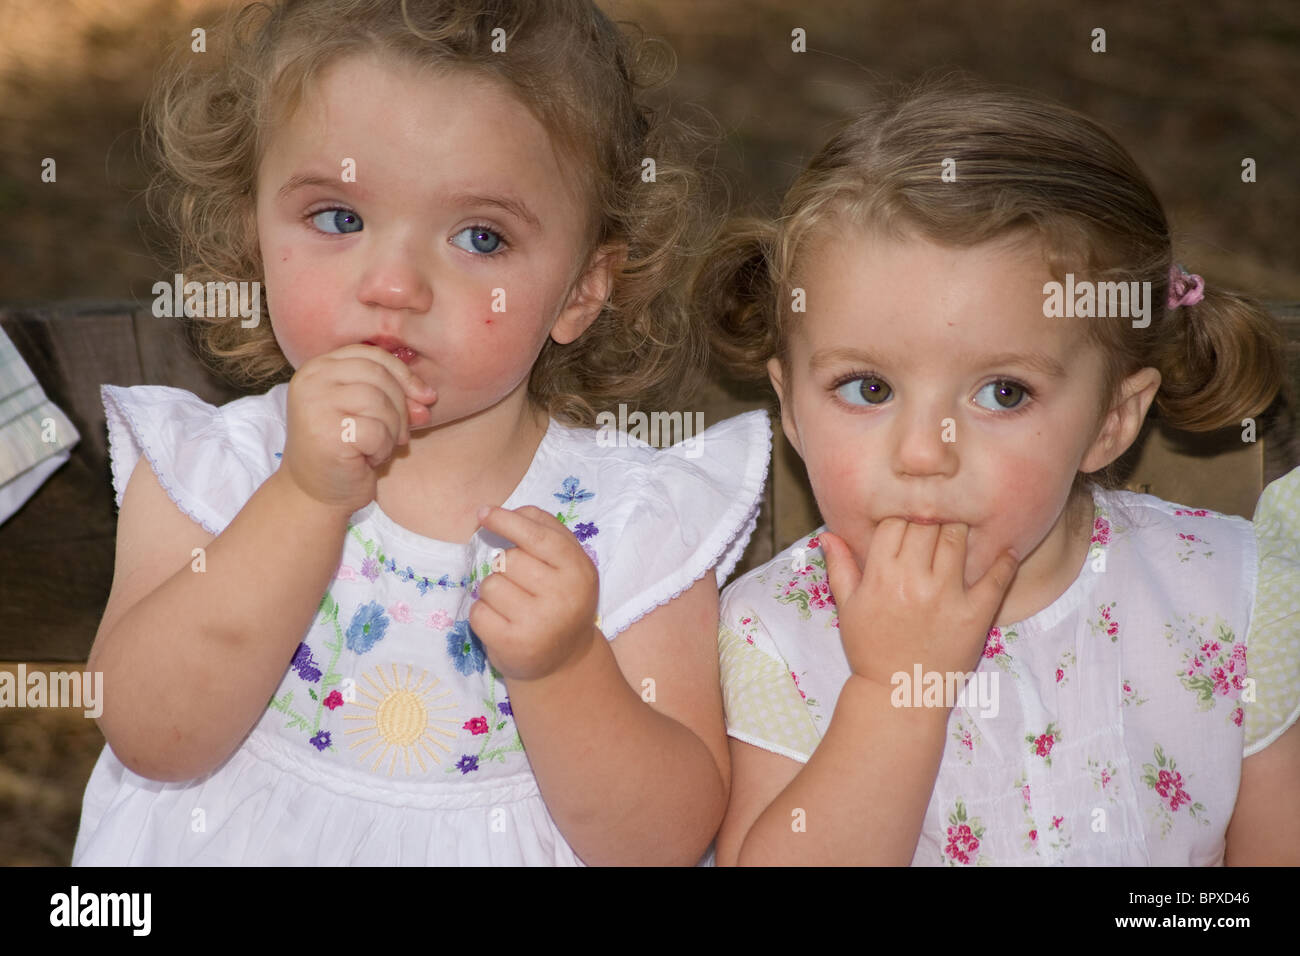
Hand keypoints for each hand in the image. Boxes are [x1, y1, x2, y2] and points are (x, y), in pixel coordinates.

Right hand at [280, 344, 437, 513]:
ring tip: (380, 446)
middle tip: (400, 434)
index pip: (371, 355)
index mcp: (319, 368)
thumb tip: (429, 396)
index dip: (404, 374)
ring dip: (392, 429)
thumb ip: (393, 394)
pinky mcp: (325, 432)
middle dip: (401, 406)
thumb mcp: (368, 412)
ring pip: (379, 401)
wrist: (315, 494)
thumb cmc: (345, 450)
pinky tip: (368, 459)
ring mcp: (315, 405)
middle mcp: (311, 381)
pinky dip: (382, 448)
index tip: (424, 397)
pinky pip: (376, 430)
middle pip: (378, 374)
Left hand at [470, 505, 598, 681]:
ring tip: (514, 607)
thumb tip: (514, 510)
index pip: (536, 536)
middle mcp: (562, 596)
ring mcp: (537, 623)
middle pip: (508, 559)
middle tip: (523, 587)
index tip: (483, 512)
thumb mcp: (569, 564)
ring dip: (494, 592)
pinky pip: (478, 611)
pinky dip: (483, 614)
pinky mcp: (513, 644)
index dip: (507, 521)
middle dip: (506, 568)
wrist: (565, 661)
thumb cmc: (561, 601)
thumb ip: (548, 531)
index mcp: (579, 570)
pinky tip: (502, 623)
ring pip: (490, 585)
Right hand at [820, 521, 1018, 691]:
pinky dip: (1005, 561)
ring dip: (960, 530)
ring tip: (962, 534)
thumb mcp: (848, 608)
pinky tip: (1008, 550)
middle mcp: (912, 580)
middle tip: (937, 522)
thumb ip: (840, 568)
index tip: (909, 523)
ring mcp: (946, 596)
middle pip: (927, 524)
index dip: (902, 517)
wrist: (898, 695)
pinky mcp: (975, 614)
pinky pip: (996, 578)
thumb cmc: (870, 649)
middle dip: (931, 518)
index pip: (895, 523)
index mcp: (880, 576)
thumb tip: (827, 534)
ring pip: (957, 539)